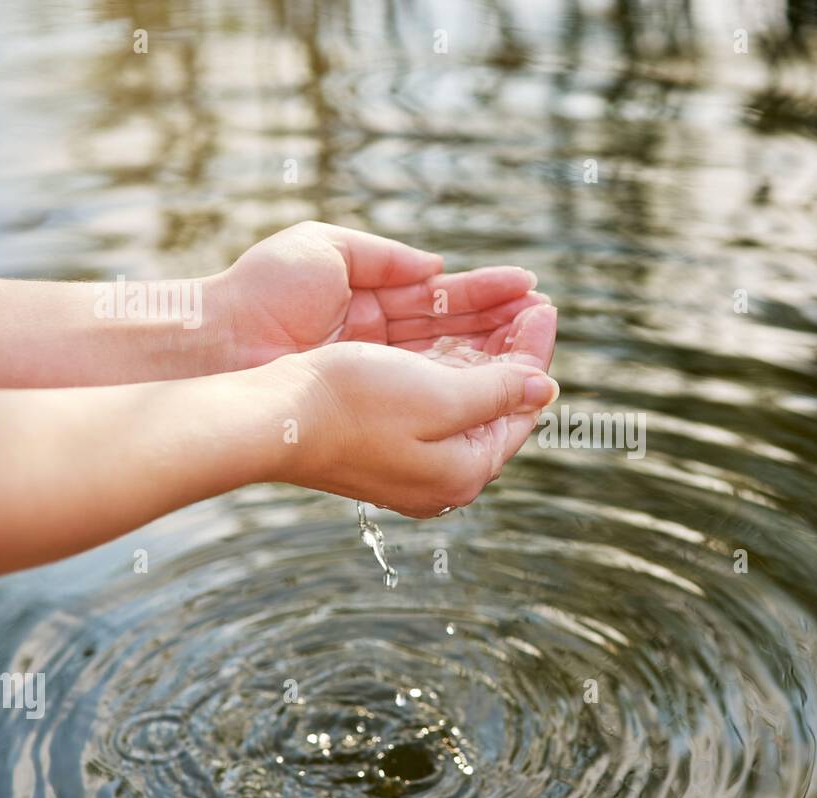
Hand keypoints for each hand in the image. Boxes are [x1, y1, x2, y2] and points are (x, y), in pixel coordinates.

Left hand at [213, 220, 547, 368]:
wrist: (220, 347)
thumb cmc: (263, 292)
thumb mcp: (327, 250)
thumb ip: (388, 258)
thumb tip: (439, 269)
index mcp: (365, 303)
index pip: (439, 302)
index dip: (484, 295)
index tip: (527, 287)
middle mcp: (376, 346)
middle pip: (453, 335)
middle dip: (502, 324)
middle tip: (546, 314)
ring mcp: (376, 379)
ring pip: (452, 363)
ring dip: (498, 349)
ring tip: (540, 333)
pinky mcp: (376, 407)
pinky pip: (435, 391)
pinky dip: (473, 378)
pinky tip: (509, 368)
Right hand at [272, 302, 558, 517]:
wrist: (272, 417)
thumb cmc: (353, 406)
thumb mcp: (441, 396)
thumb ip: (499, 391)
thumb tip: (545, 388)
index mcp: (465, 471)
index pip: (521, 407)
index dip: (535, 352)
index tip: (545, 307)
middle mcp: (442, 475)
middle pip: (496, 404)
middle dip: (515, 351)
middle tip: (531, 303)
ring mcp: (411, 462)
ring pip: (464, 399)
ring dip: (485, 353)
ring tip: (502, 309)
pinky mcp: (382, 443)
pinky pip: (432, 402)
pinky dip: (450, 366)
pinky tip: (454, 338)